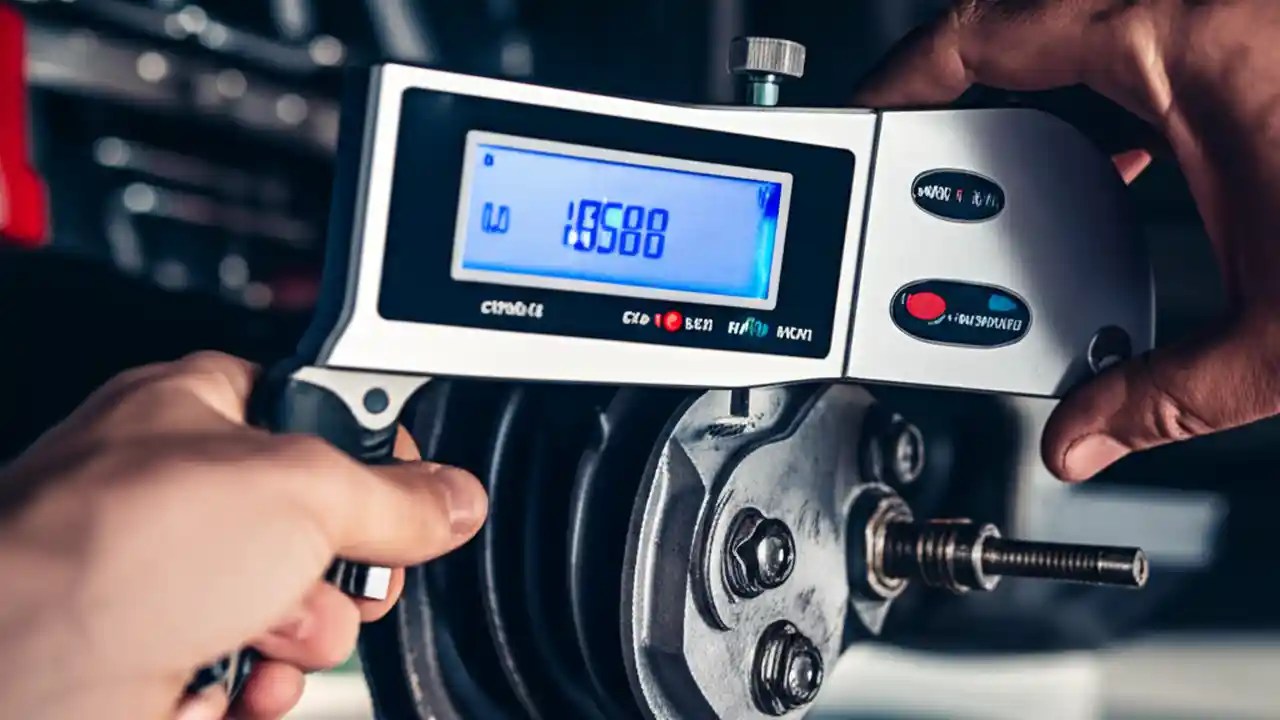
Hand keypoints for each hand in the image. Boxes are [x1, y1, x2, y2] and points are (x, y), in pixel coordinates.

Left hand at [0, 352, 487, 719]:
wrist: (17, 680)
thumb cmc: (104, 554)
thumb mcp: (298, 492)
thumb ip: (393, 494)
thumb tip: (453, 499)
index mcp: (193, 410)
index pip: (311, 405)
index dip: (367, 446)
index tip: (407, 485)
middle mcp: (175, 492)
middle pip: (313, 522)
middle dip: (337, 566)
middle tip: (335, 572)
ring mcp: (163, 580)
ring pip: (289, 605)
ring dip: (302, 636)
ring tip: (274, 636)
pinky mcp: (157, 660)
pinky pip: (251, 671)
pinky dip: (260, 688)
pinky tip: (239, 685)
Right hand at [856, 0, 1279, 480]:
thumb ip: (1165, 395)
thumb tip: (1091, 436)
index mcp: (1183, 41)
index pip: (990, 31)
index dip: (909, 73)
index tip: (870, 111)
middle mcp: (1210, 7)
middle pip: (1032, 24)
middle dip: (970, 96)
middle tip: (934, 165)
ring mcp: (1242, 18)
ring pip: (1100, 33)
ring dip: (1049, 101)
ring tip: (1020, 182)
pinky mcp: (1267, 42)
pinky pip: (1161, 48)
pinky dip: (1122, 102)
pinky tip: (1128, 170)